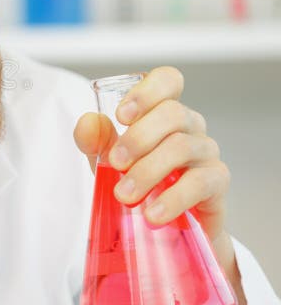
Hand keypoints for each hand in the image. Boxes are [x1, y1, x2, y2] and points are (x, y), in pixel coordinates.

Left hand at [73, 66, 231, 242]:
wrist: (162, 223)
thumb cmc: (136, 178)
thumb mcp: (107, 158)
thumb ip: (94, 139)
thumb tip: (88, 122)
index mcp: (163, 110)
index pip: (168, 80)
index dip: (147, 92)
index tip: (121, 116)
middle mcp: (189, 125)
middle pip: (172, 113)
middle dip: (138, 138)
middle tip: (114, 163)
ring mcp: (206, 151)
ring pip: (182, 147)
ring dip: (148, 171)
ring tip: (124, 195)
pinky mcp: (217, 181)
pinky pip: (200, 183)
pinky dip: (172, 199)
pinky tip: (152, 214)